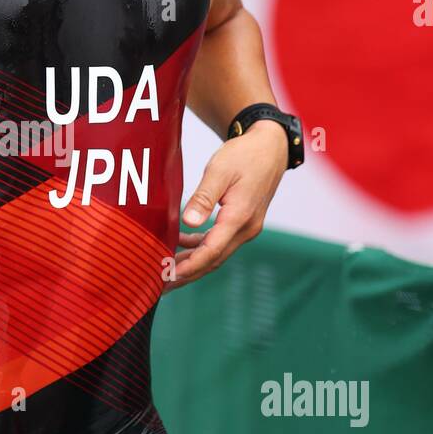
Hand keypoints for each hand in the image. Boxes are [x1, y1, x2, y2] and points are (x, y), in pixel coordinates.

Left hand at [168, 121, 289, 287]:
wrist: (270, 147)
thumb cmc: (245, 155)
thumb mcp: (220, 171)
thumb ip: (203, 198)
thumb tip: (189, 222)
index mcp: (240, 217)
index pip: (211, 251)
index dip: (189, 266)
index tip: (168, 276)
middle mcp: (246, 228)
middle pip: (214, 259)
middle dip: (187, 273)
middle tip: (162, 285)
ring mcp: (246, 227)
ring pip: (216, 253)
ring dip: (192, 263)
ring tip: (166, 270)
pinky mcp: (243, 222)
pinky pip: (220, 242)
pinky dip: (200, 247)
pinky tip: (181, 244)